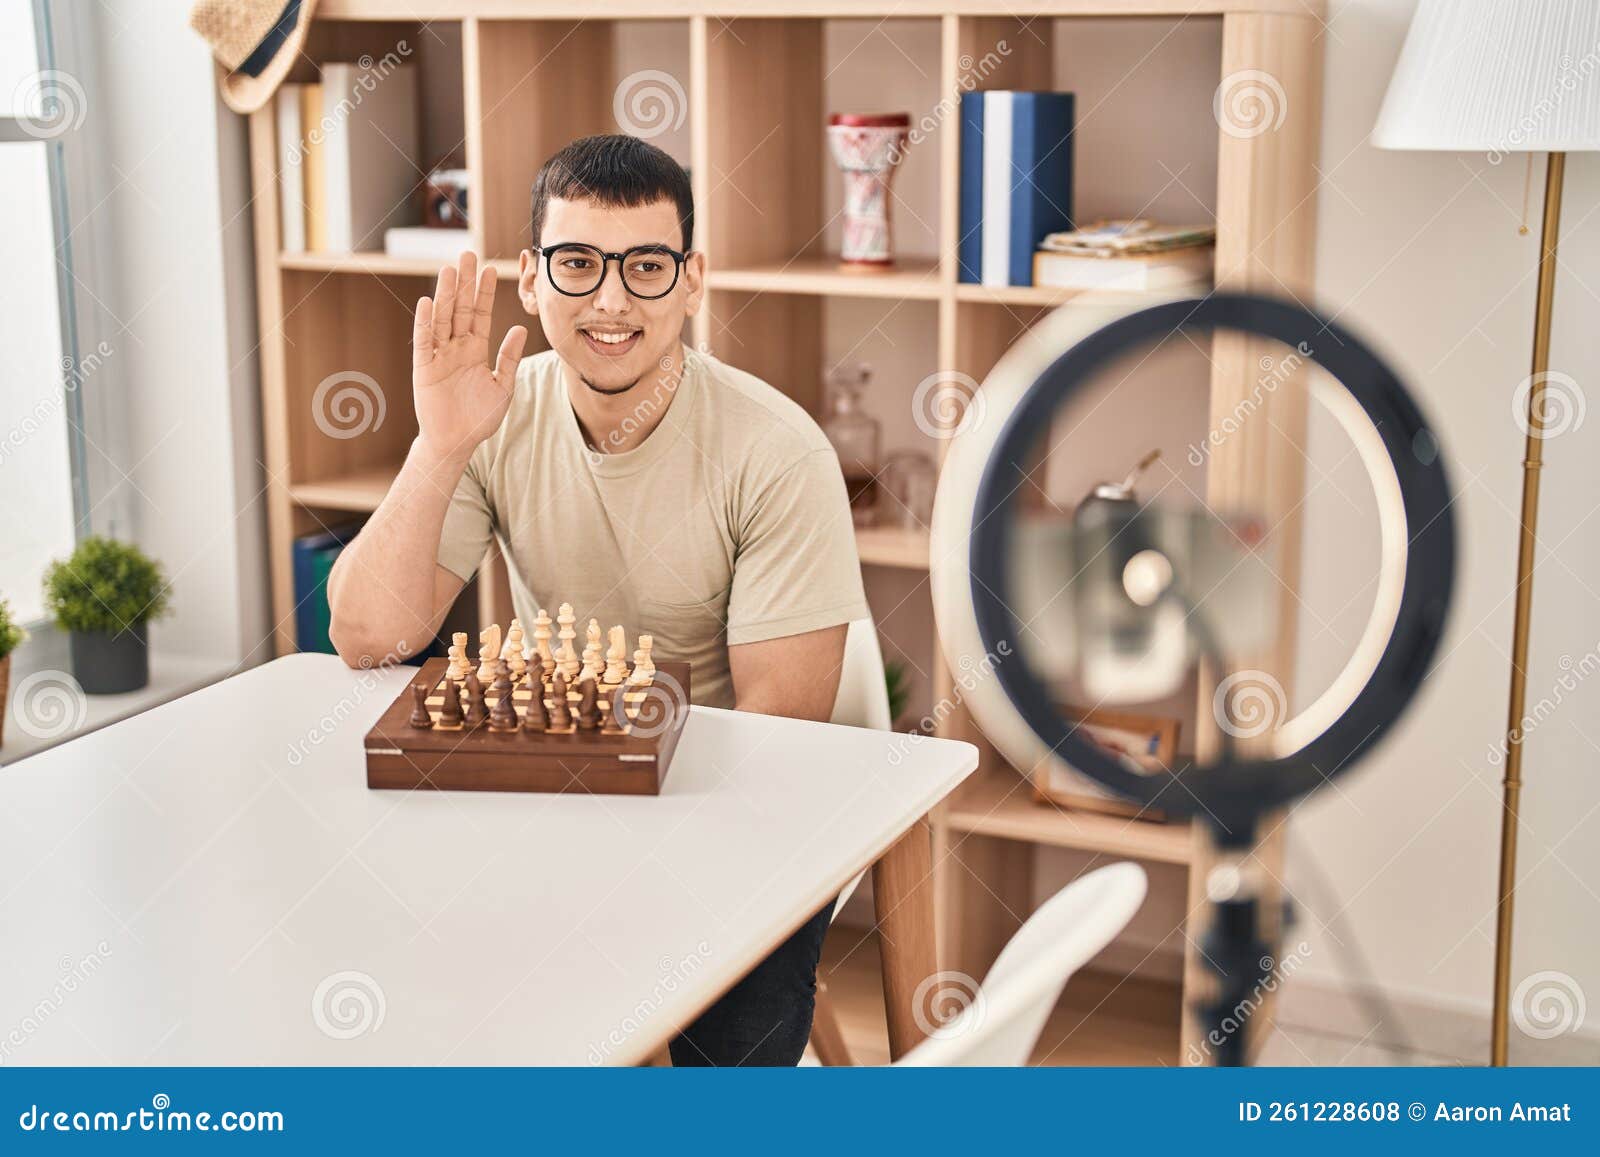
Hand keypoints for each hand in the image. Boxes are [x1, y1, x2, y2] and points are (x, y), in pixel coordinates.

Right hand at [412, 251, 527, 464]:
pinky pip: (424, 342)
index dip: (485, 292)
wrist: (457, 443)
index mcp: (475, 350)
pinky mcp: (423, 368)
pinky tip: (429, 302)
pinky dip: (425, 323)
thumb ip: (509, 357)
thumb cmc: (480, 418)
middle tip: (468, 254)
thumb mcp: (503, 386)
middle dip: (465, 283)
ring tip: (450, 270)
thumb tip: (519, 327)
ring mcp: (439, 356)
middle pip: (460, 309)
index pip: (481, 314)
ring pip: (442, 319)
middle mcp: (456, 348)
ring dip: (446, 295)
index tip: (491, 268)